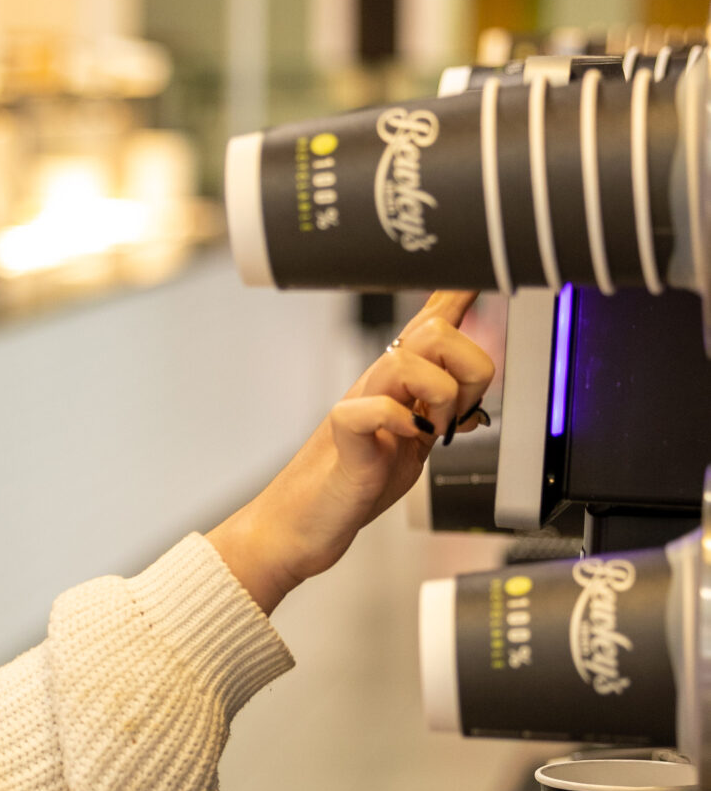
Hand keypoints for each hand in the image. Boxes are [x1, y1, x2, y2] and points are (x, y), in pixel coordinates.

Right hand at [208, 291, 493, 613]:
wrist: (305, 522)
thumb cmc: (354, 480)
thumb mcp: (413, 442)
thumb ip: (439, 415)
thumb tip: (476, 402)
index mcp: (401, 382)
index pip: (432, 318)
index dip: (460, 289)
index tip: (485, 268)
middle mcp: (380, 382)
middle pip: (434, 330)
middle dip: (469, 370)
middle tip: (459, 413)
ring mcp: (360, 404)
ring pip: (407, 359)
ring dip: (439, 398)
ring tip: (431, 433)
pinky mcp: (343, 435)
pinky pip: (375, 407)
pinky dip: (402, 423)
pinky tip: (407, 441)